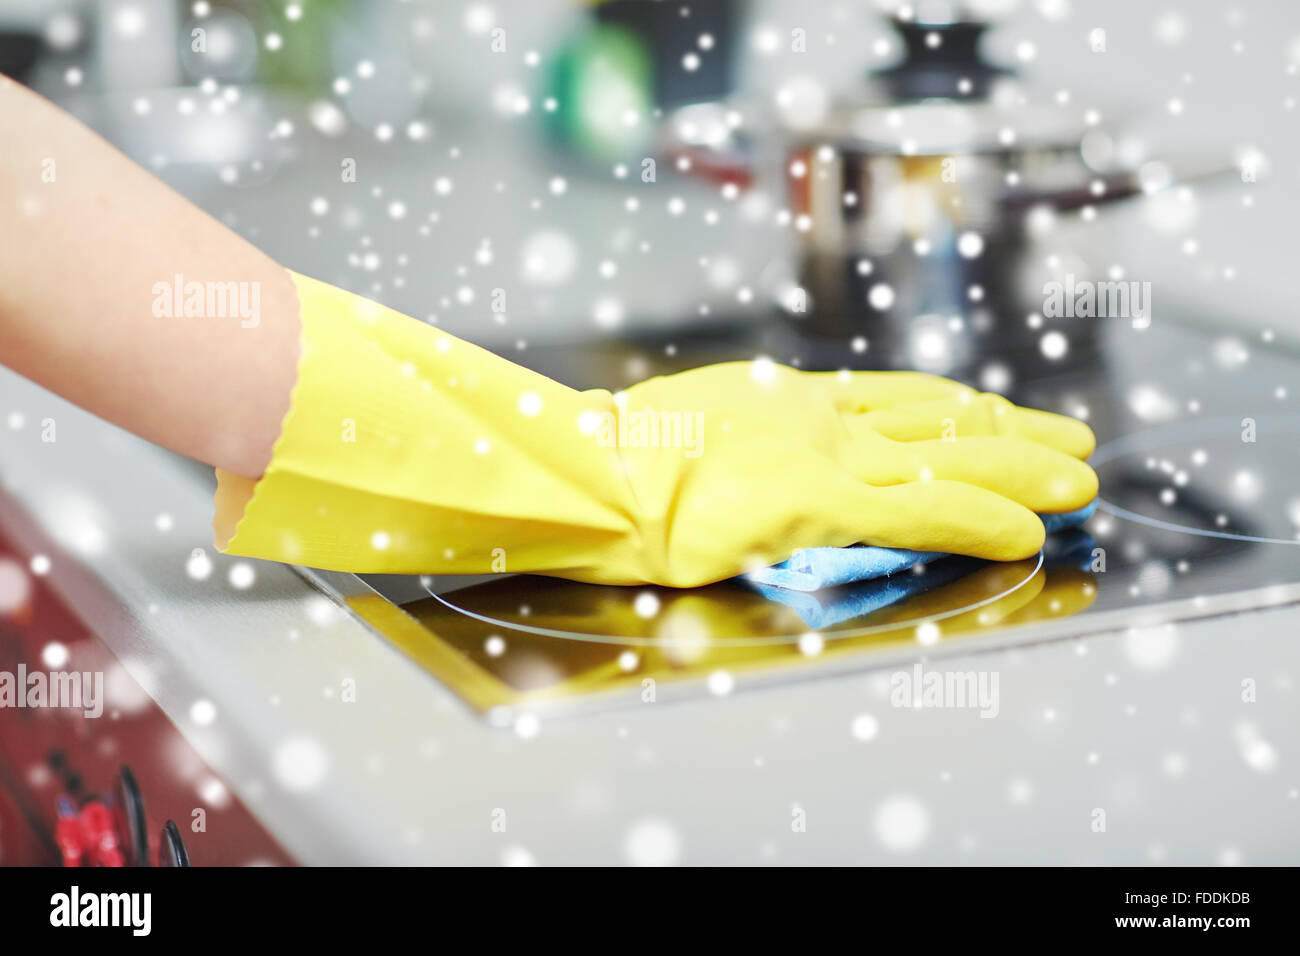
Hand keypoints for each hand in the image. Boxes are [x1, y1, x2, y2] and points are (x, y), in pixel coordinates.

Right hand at [217, 276, 1096, 587]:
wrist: (578, 476)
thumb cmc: (614, 467)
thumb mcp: (688, 435)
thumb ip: (741, 445)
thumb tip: (761, 468)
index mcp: (786, 402)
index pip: (898, 403)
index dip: (961, 412)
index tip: (1006, 416)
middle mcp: (818, 416)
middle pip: (941, 421)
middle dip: (1013, 435)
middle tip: (1075, 443)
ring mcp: (824, 451)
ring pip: (949, 455)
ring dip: (1019, 467)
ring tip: (1078, 475)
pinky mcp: (821, 494)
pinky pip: (921, 505)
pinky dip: (978, 516)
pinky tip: (1027, 528)